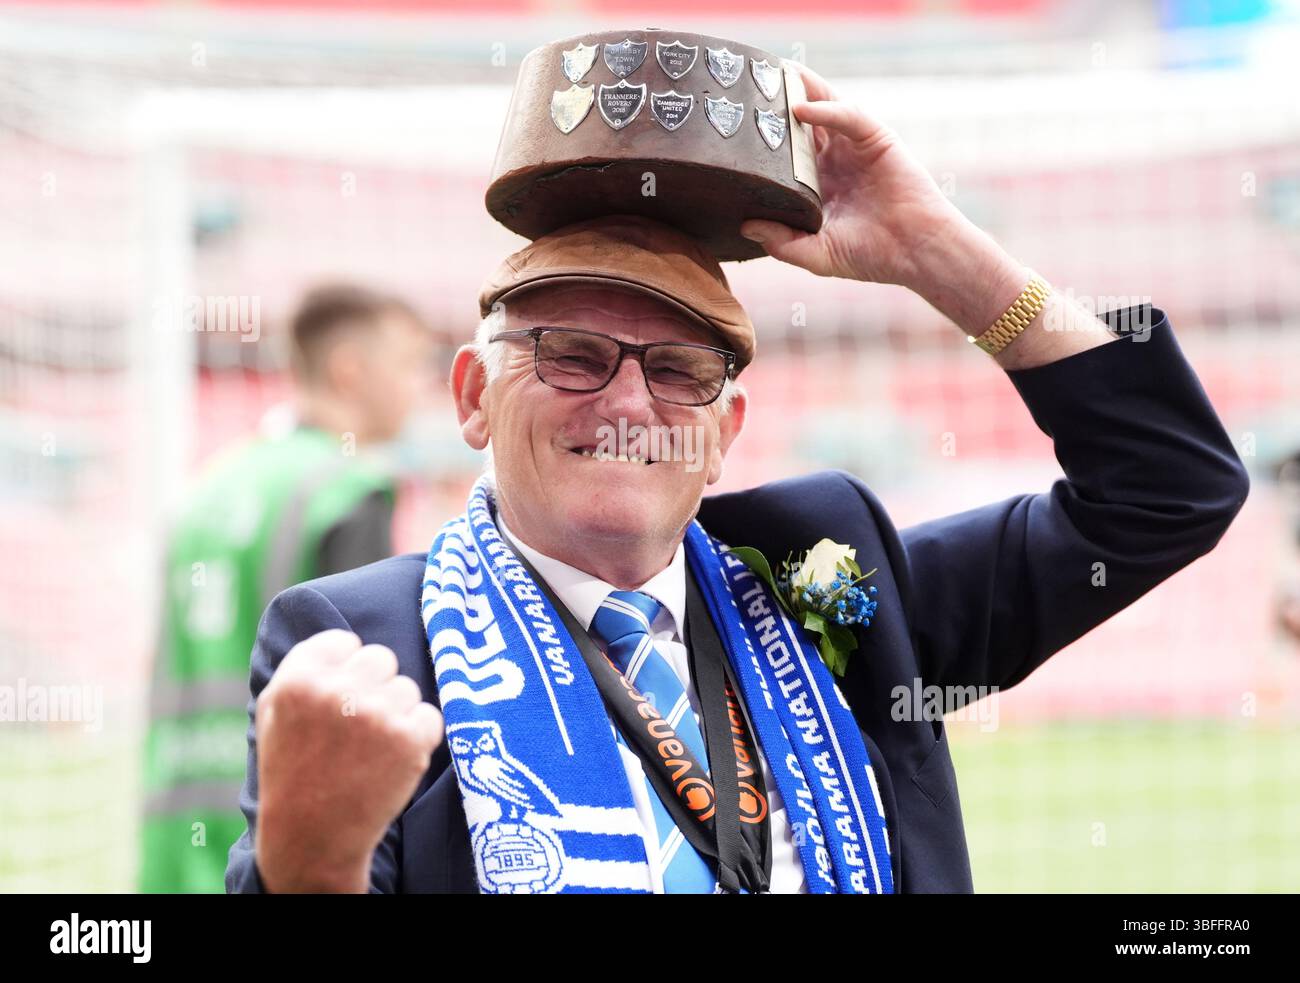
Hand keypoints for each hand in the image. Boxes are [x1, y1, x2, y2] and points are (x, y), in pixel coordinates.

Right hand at [254, 629, 443, 891]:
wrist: (312, 836)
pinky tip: (391, 760)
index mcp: (299, 680)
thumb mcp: (275, 711)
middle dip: (375, 686)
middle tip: (358, 725)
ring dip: (397, 713)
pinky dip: (418, 737)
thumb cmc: (292, 770)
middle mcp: (336, 692)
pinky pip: (430, 716)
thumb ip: (304, 667)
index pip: (345, 642)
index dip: (346, 671)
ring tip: (370, 749)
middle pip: (382, 658)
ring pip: (407, 688)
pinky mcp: (409, 740)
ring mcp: (376, 715)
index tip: (339, 698)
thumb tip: (346, 637)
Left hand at [739, 62, 970, 289]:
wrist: (913, 253)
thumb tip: (744, 225)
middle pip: (798, 124)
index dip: (761, 139)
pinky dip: (825, 108)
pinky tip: (800, 108)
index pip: (781, 152)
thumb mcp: (816, 253)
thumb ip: (782, 242)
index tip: (732, 129)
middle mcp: (831, 160)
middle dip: (774, 106)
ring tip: (769, 79)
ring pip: (821, 108)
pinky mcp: (874, 138)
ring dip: (797, 92)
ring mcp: (852, 147)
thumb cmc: (869, 256)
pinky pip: (847, 115)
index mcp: (815, 183)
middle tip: (745, 90)